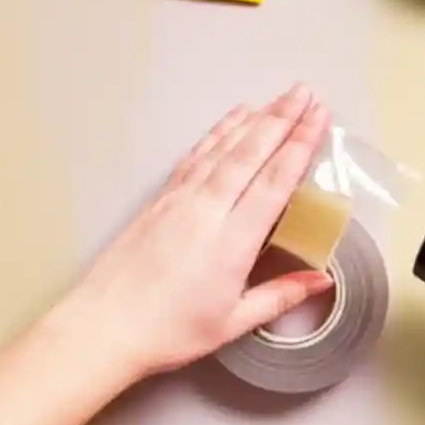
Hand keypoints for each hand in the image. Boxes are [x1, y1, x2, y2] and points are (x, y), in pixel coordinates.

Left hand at [52, 83, 333, 378]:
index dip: (299, 147)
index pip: (274, 183)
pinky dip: (219, 133)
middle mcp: (206, 211)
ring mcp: (180, 200)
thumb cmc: (167, 331)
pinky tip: (234, 119)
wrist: (102, 327)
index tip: (319, 120)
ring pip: (224, 148)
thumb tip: (322, 281)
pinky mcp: (160, 198)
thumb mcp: (232, 322)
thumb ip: (280, 295)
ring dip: (255, 119)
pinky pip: (198, 156)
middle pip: (251, 154)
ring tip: (280, 97)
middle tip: (307, 93)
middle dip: (282, 120)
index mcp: (231, 242)